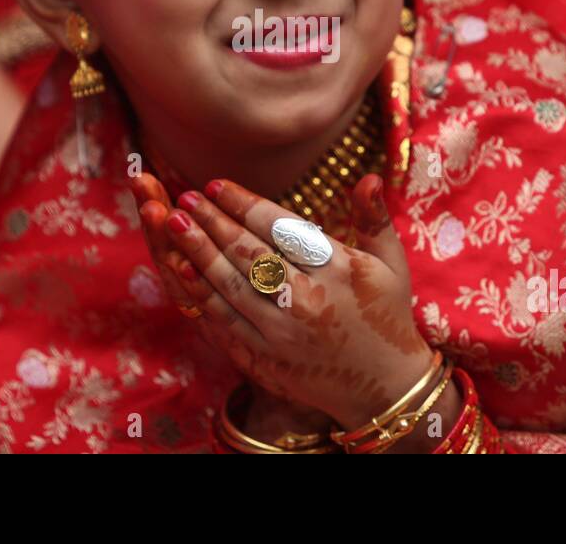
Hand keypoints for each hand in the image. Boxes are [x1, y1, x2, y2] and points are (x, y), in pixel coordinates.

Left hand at [151, 174, 435, 428]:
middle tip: (185, 198)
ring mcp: (283, 330)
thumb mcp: (391, 263)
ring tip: (173, 223)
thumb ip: (374, 218)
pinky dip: (200, 293)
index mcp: (337, 268)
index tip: (215, 185)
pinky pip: (224, 319)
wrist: (384, 388)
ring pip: (229, 283)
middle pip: (248, 252)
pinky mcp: (266, 355)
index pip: (280, 227)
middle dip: (212, 221)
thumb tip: (368, 177)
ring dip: (198, 251)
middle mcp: (308, 297)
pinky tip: (181, 269)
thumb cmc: (388, 315)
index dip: (243, 204)